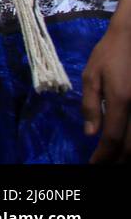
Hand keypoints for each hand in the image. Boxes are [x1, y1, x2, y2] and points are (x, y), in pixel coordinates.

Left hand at [83, 17, 130, 162]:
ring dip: (128, 154)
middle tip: (104, 164)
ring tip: (115, 159)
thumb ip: (90, 105)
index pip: (112, 138)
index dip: (103, 155)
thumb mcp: (91, 75)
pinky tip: (126, 143)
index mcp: (121, 99)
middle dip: (117, 160)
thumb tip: (90, 133)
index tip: (93, 164)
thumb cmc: (110, 53)